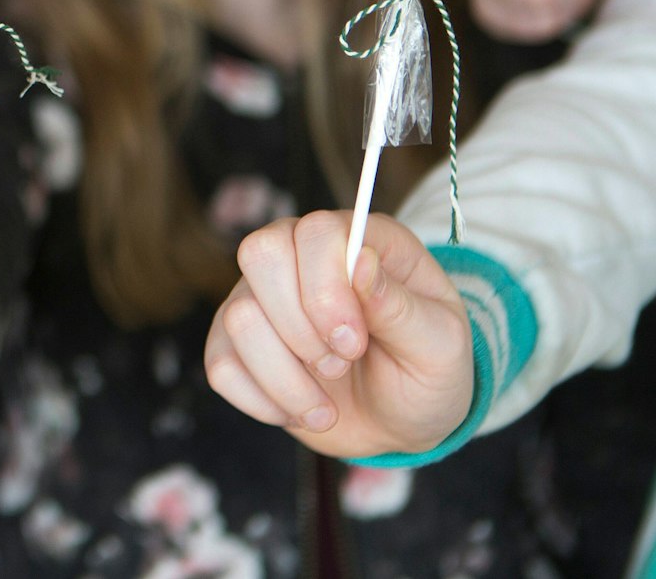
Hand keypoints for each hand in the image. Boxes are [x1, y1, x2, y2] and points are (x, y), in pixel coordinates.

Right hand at [205, 211, 473, 457]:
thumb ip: (400, 305)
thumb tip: (360, 261)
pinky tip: (298, 408)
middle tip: (339, 364)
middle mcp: (300, 258)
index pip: (313, 232)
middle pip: (259, 255)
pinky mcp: (234, 344)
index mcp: (358, 241)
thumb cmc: (426, 375)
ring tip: (326, 406)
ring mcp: (260, 299)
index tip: (354, 343)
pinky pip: (220, 365)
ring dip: (286, 379)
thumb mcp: (438, 347)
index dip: (324, 288)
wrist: (400, 427)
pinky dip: (263, 401)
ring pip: (238, 318)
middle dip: (299, 329)